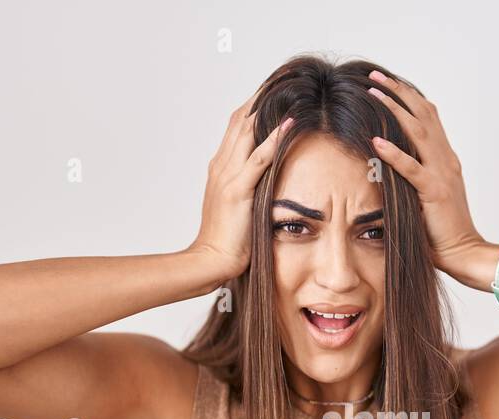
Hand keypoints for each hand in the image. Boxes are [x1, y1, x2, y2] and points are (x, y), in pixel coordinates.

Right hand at [187, 90, 292, 279]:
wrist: (210, 260)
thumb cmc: (227, 239)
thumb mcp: (238, 205)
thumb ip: (249, 186)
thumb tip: (268, 177)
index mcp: (221, 166)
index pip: (237, 126)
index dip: (254, 105)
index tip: (274, 90)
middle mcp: (221, 165)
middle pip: (240, 119)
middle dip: (261, 96)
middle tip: (283, 77)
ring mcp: (228, 176)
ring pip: (246, 131)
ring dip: (267, 108)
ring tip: (287, 88)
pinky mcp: (238, 190)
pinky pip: (258, 160)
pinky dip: (273, 140)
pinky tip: (288, 125)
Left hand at [365, 70, 487, 280]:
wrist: (466, 252)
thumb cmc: (444, 232)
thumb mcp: (429, 197)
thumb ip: (415, 179)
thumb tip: (387, 168)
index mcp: (446, 160)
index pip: (429, 117)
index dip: (409, 97)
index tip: (388, 83)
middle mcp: (446, 160)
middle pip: (423, 114)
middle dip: (399, 91)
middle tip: (376, 76)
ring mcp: (442, 174)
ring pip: (417, 131)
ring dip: (394, 109)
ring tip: (372, 93)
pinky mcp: (434, 192)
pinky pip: (411, 168)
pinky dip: (393, 152)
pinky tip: (375, 140)